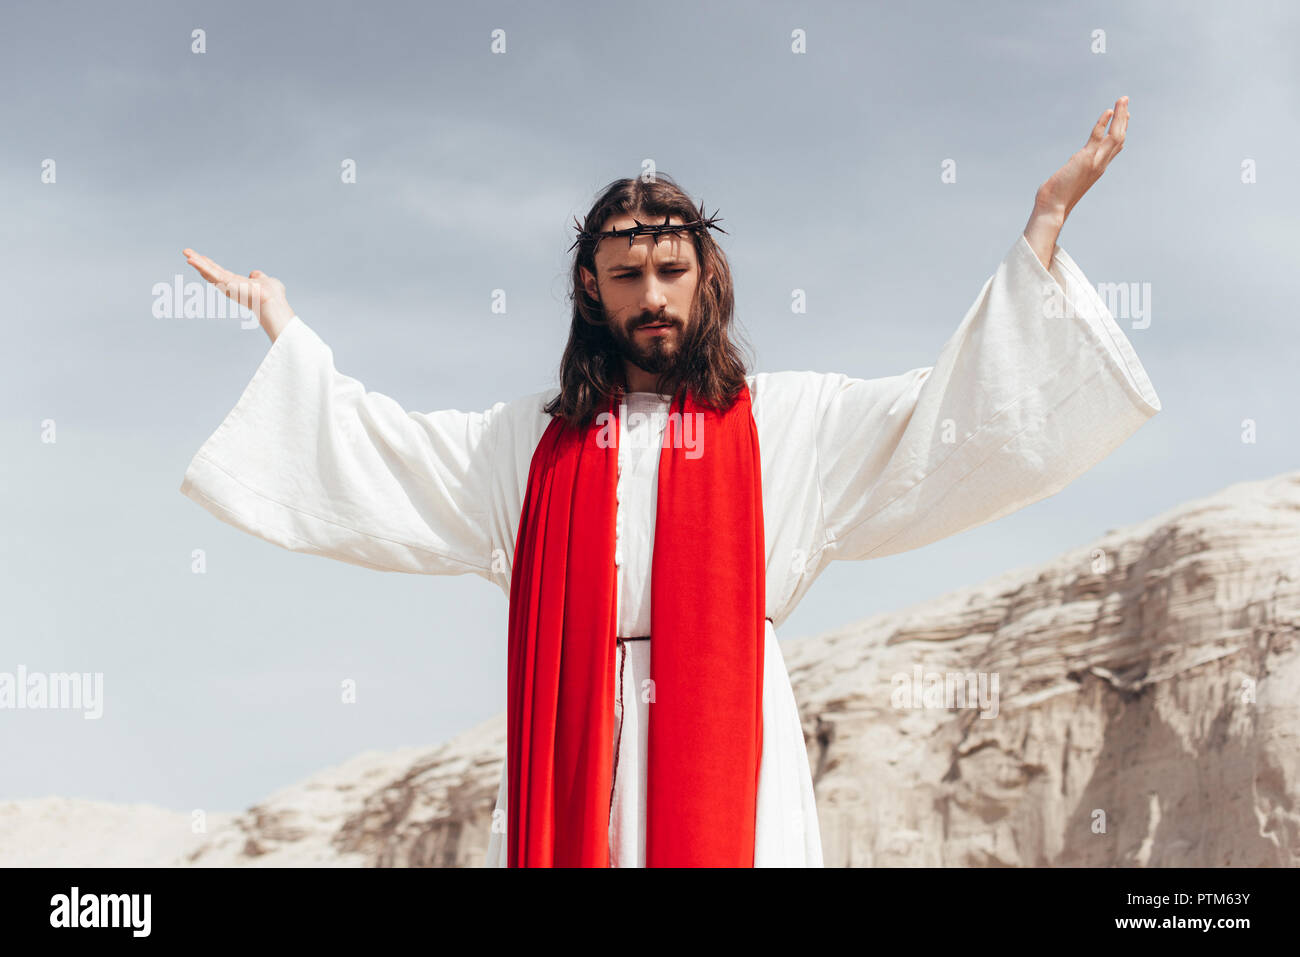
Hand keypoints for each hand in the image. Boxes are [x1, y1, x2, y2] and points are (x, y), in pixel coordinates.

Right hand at [182, 249, 294, 340]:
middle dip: (199, 263)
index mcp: (238, 284)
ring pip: (209, 272)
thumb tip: (254, 274)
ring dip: (197, 262)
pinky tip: (191, 259)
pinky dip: (201, 266)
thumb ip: (258, 277)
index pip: (221, 273)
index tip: (201, 258)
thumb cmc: (273, 295)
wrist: (274, 301)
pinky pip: (211, 273)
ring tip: (186, 252)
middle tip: (186, 252)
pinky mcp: (226, 284)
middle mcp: (230, 286)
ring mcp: (227, 286)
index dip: (211, 266)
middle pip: (211, 272)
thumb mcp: (265, 281)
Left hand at [1035, 96, 1129, 221]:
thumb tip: (1070, 168)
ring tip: (1122, 100)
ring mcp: (1095, 162)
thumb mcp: (1070, 179)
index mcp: (1098, 168)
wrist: (1053, 207)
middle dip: (1123, 118)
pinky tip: (1108, 111)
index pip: (1115, 147)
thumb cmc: (1056, 197)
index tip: (1125, 117)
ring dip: (1120, 116)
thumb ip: (1075, 170)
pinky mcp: (1086, 159)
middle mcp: (1101, 164)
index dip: (1121, 130)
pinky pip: (1098, 137)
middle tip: (1125, 101)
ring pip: (1115, 135)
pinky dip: (1103, 123)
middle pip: (1119, 137)